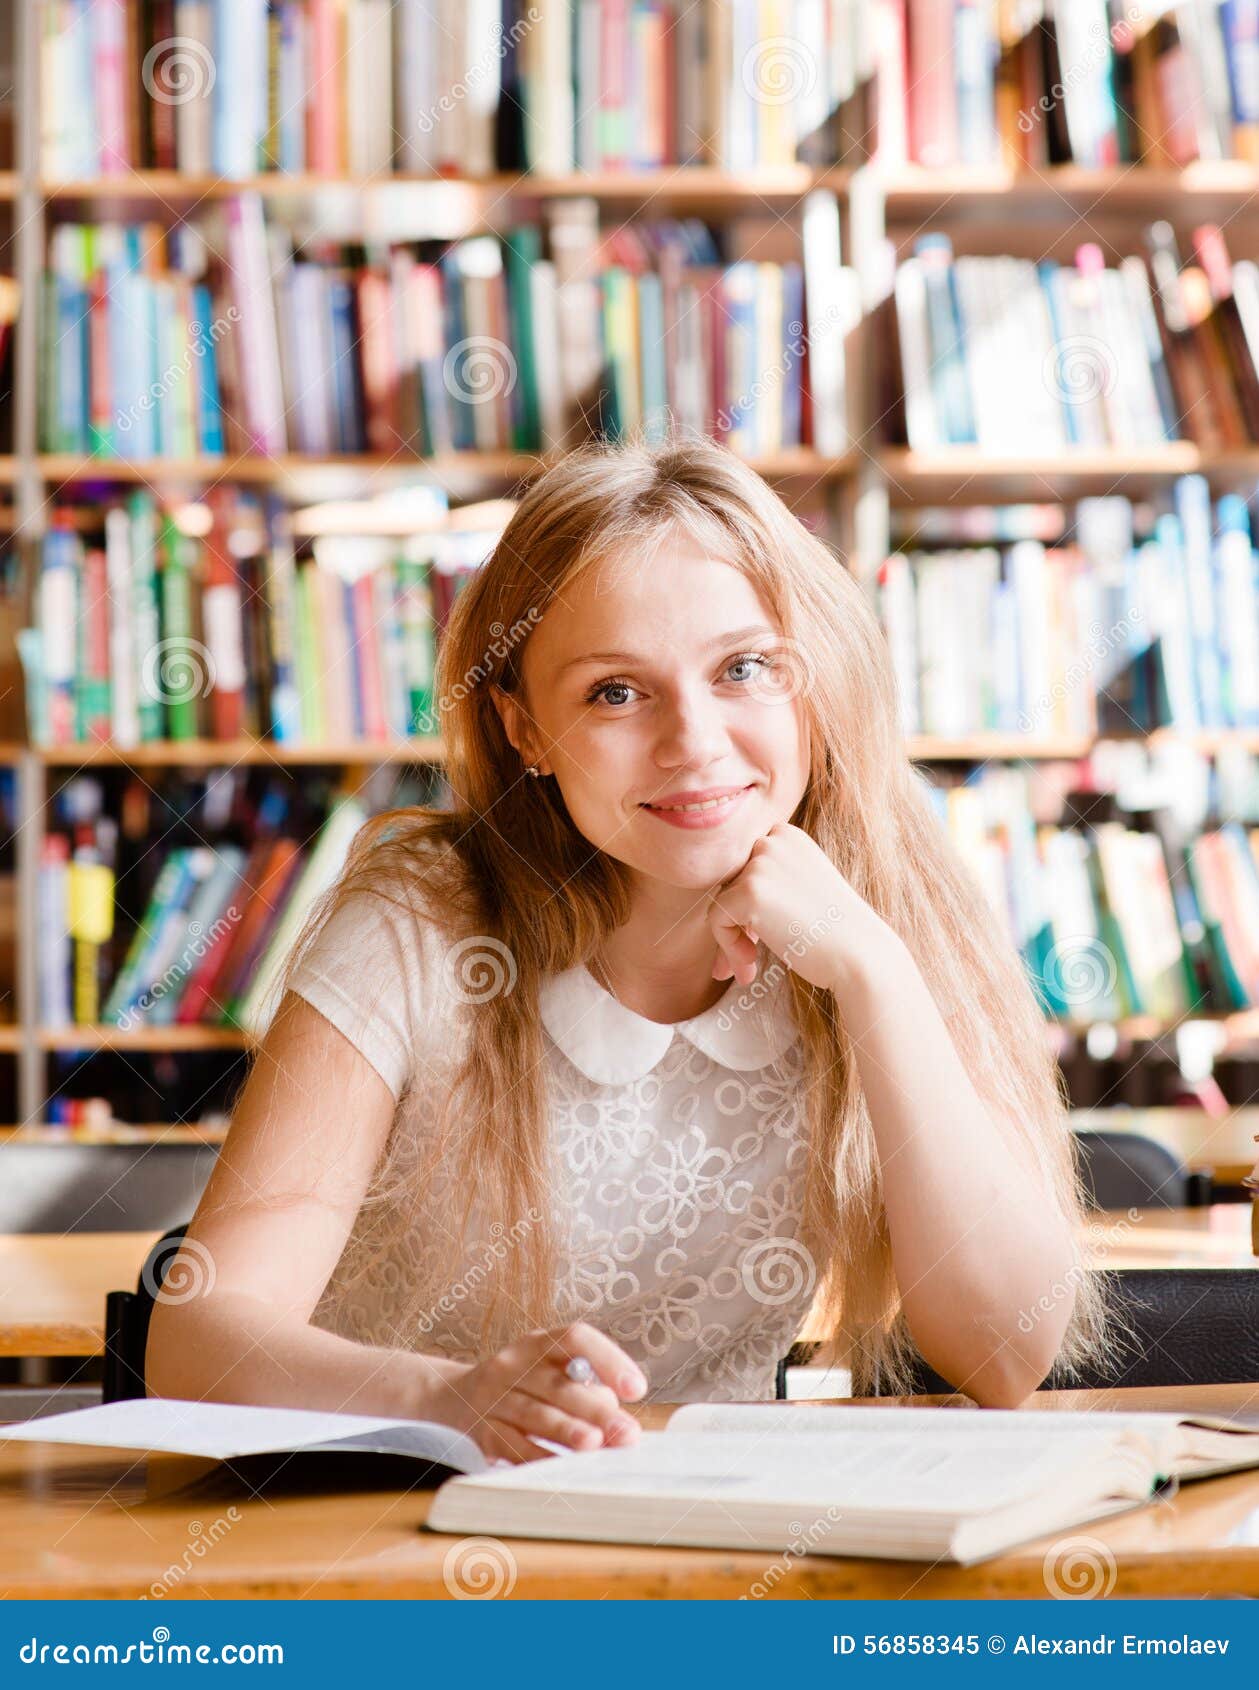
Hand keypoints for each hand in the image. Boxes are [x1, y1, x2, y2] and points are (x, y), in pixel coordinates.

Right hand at [425, 1322, 646, 1463]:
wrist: (453, 1399)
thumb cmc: (521, 1389)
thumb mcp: (546, 1374)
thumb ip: (584, 1390)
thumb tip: (620, 1424)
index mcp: (538, 1343)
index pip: (575, 1339)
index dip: (608, 1360)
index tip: (636, 1389)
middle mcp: (514, 1364)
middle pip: (559, 1383)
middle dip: (596, 1409)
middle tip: (627, 1433)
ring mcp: (493, 1396)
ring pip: (534, 1413)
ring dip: (567, 1431)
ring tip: (594, 1444)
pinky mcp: (481, 1430)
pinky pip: (510, 1444)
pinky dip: (536, 1456)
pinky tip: (559, 1468)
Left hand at [707, 821, 891, 992]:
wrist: (860, 954)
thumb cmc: (834, 931)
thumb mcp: (799, 891)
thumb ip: (765, 888)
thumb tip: (713, 913)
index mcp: (787, 835)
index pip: (745, 867)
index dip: (746, 905)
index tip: (758, 936)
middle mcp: (772, 841)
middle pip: (729, 883)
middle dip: (735, 923)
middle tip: (747, 958)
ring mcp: (760, 864)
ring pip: (720, 902)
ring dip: (730, 940)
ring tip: (748, 970)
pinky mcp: (749, 891)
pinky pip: (716, 920)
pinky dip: (726, 946)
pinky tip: (750, 965)